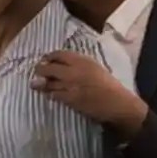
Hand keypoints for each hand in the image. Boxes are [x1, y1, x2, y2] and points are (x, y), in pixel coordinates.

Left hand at [31, 50, 148, 137]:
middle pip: (47, 68)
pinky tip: (51, 94)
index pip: (58, 54)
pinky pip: (52, 94)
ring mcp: (70, 85)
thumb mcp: (95, 68)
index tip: (45, 60)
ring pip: (47, 82)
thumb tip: (59, 63)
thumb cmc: (109, 85)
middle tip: (38, 73)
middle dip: (40, 70)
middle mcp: (74, 70)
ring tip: (39, 84)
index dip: (48, 57)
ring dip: (42, 84)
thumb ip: (77, 64)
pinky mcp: (69, 98)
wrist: (118, 103)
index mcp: (82, 60)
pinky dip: (50, 94)